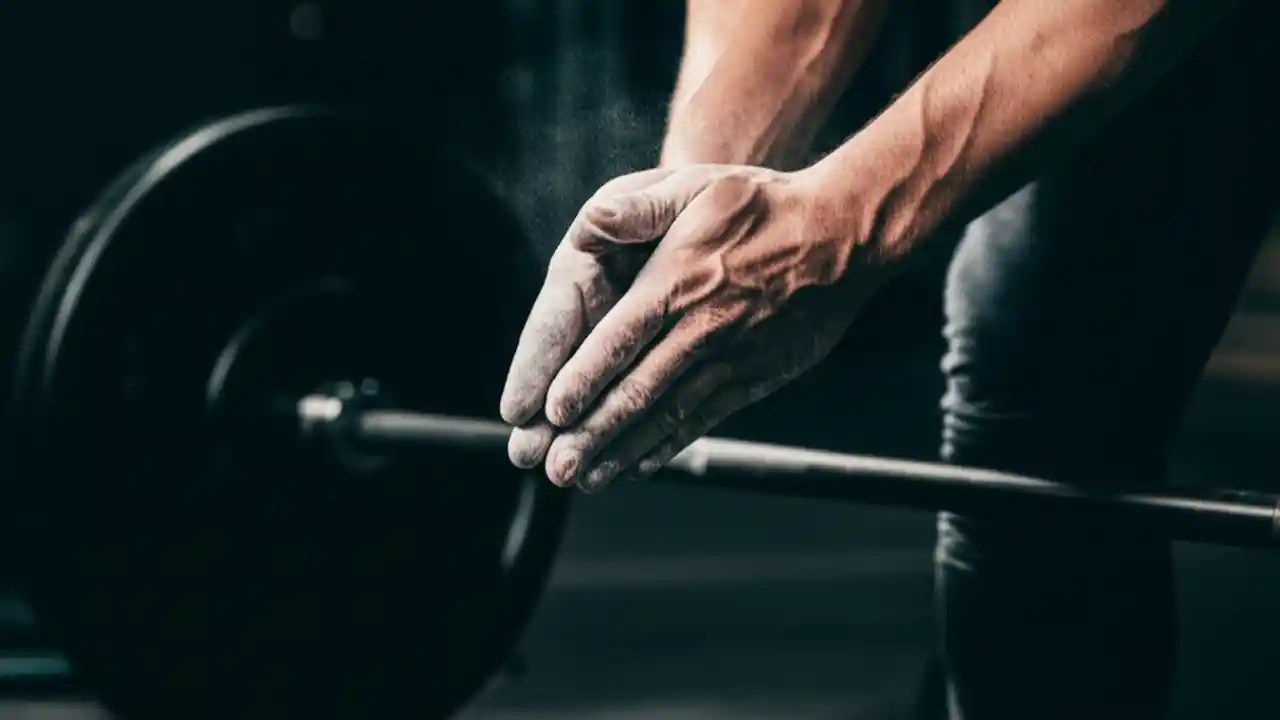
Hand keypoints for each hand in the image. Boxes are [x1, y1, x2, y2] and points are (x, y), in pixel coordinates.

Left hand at [501, 163, 897, 490]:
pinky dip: (669, 446)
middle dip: (593, 433)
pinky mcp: (755, 377)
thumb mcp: (698, 185)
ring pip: (668, 414)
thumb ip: (639, 207)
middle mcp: (701, 328)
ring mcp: (731, 358)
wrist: (842, 235)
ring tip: (588, 480)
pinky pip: (704, 419)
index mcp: (679, 281)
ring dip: (624, 450)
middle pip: (638, 390)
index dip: (585, 377)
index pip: (621, 338)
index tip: (552, 411)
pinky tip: (639, 466)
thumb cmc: (765, 205)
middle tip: (556, 468)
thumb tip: (590, 221)